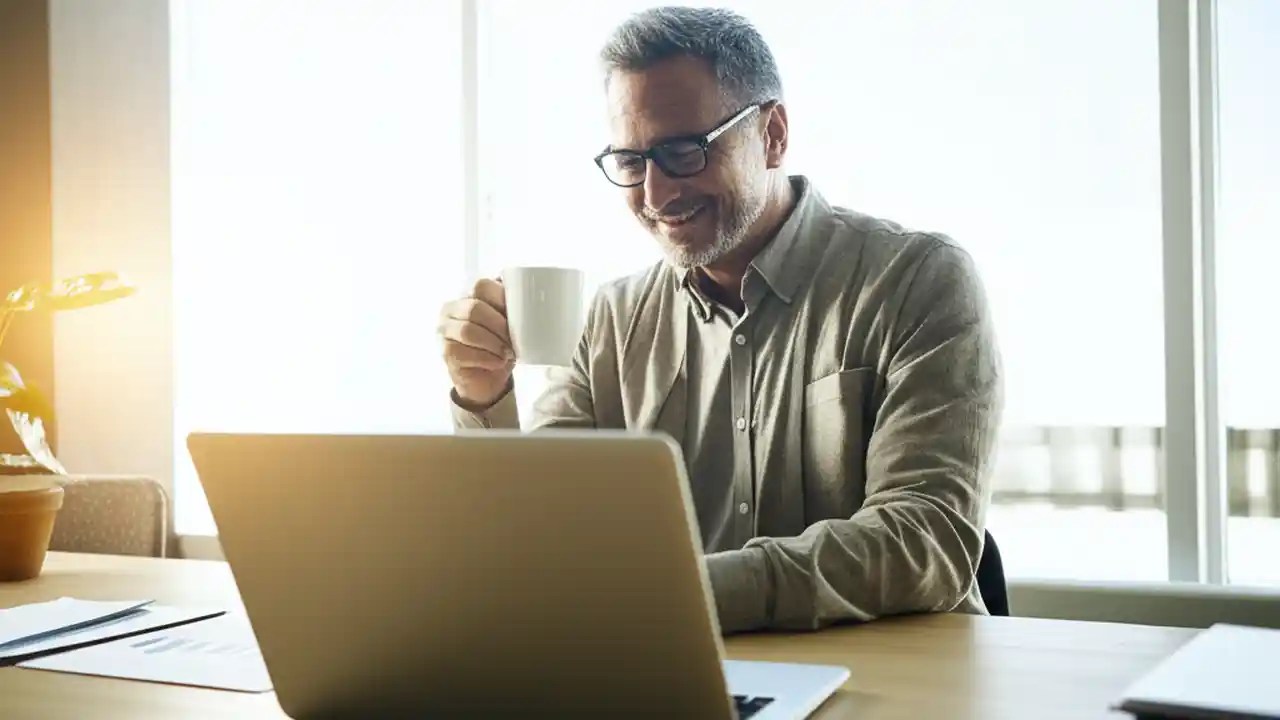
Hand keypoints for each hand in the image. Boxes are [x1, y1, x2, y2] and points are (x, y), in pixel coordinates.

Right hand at [438, 278, 514, 408]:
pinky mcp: (445, 352)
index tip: (519, 315)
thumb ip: (514, 308)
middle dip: (499, 326)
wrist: (488, 378)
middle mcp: (451, 308)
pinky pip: (464, 353)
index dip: (501, 299)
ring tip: (507, 353)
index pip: (481, 286)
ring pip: (467, 331)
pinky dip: (487, 358)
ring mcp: (445, 330)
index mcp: (468, 294)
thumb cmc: (500, 344)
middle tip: (514, 339)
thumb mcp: (510, 323)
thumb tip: (534, 303)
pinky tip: (498, 362)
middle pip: (474, 309)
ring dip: (493, 343)